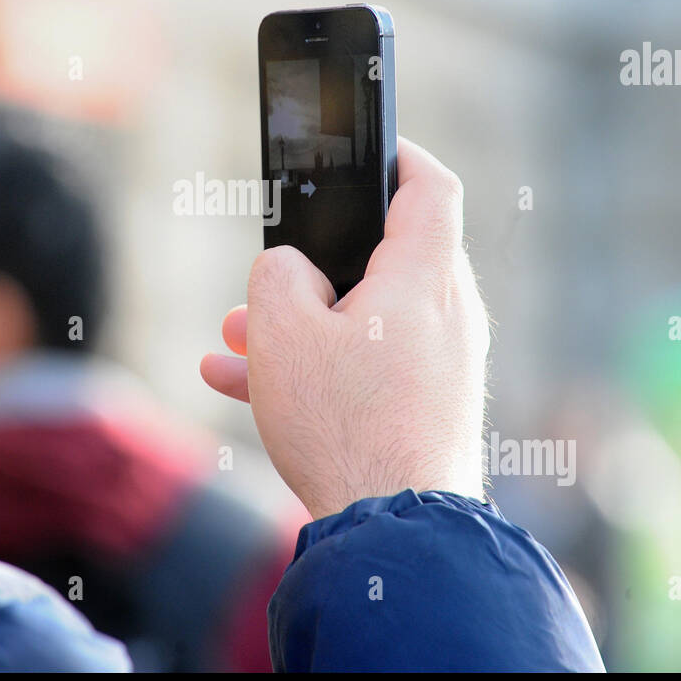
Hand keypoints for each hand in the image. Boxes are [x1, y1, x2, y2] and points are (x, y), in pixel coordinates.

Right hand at [200, 137, 489, 519]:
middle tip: (262, 279)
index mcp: (425, 278)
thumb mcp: (283, 332)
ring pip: (364, 320)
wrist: (393, 534)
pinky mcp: (425, 409)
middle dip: (311, 267)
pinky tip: (241, 384)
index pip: (430, 187)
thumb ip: (278, 277)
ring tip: (235, 339)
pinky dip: (316, 365)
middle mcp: (446, 317)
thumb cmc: (346, 425)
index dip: (397, 155)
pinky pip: (367, 367)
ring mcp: (440, 367)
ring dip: (300, 323)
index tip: (366, 147)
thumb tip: (289, 273)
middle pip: (381, 261)